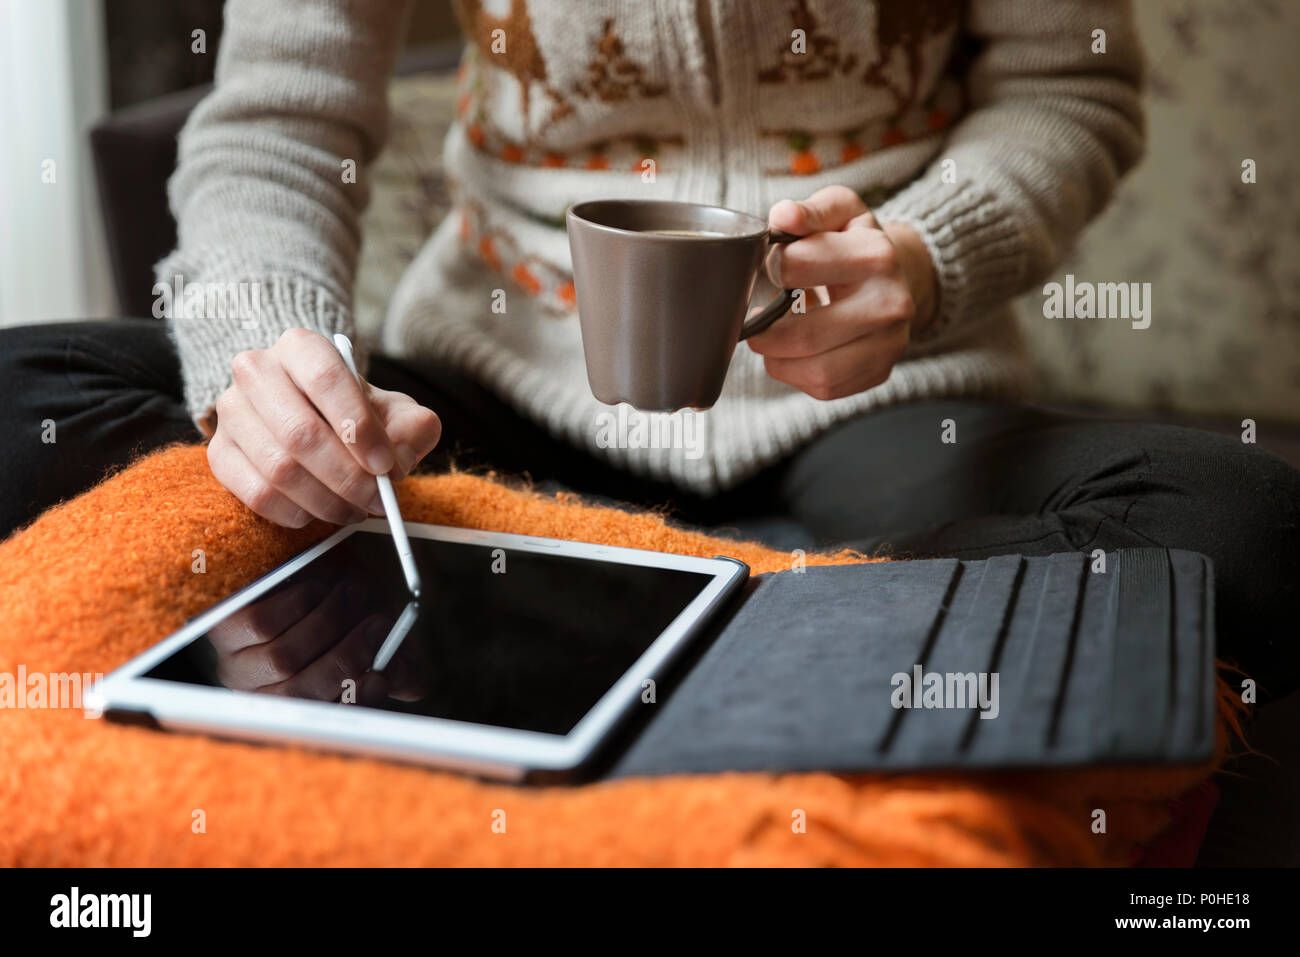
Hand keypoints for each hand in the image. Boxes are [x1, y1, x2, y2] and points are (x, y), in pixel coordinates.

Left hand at [206, 579, 429, 702]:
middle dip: (347, 658)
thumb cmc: (348, 606)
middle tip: (380, 625)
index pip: (325, 724)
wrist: (303, 565)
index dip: (354, 705)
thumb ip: (399, 662)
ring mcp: (239, 665)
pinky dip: (298, 603)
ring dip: (327, 623)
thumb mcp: (378, 635)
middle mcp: (264, 697)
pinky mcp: (223, 629)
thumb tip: (403, 679)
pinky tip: (317, 588)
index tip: (382, 677)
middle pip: (301, 693)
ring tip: (354, 594)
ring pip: (283, 658)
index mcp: (305, 707)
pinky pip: (261, 624)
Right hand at [208, 328, 440, 526]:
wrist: (311, 416)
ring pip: (279, 469)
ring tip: (356, 508)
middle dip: (348, 477)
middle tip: (377, 499)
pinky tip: (321, 510)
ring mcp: (231, 412)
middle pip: (300, 433)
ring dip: (326, 500)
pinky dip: (297, 512)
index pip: (325, 378)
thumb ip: (412, 427)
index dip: (359, 427)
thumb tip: (399, 459)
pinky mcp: (220, 453)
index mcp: (301, 347)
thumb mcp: (394, 410)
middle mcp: (256, 371)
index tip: (385, 464)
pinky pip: (257, 494)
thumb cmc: (354, 412)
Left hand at [748, 185, 937, 400]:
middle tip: (755, 318)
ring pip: (814, 371)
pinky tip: (798, 352)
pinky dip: (798, 373)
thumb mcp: (838, 210)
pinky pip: (825, 387)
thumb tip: (783, 216)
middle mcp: (890, 304)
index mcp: (875, 256)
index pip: (795, 268)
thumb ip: (809, 211)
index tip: (769, 269)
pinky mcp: (879, 372)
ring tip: (774, 338)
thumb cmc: (855, 242)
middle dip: (765, 330)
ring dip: (778, 359)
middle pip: (803, 335)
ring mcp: (889, 344)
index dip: (770, 268)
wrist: (897, 276)